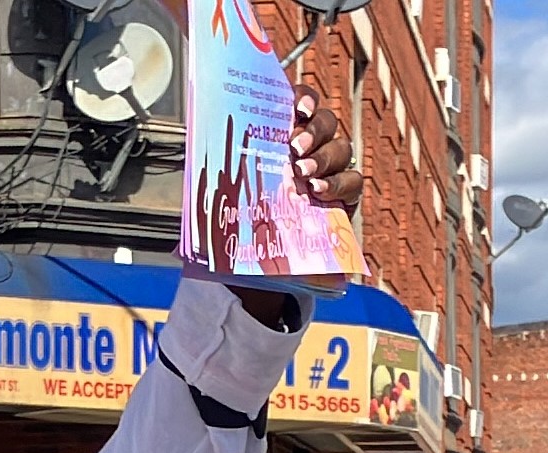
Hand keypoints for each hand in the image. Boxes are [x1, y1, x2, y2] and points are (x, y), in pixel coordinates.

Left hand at [236, 86, 362, 328]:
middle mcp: (312, 146)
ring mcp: (332, 169)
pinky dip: (338, 183)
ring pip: (341, 148)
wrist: (260, 259)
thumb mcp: (225, 194)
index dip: (304, 98)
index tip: (297, 108)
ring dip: (323, 157)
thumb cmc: (241, 218)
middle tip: (295, 148)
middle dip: (312, 132)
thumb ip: (218, 177)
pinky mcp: (345, 196)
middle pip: (326, 122)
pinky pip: (353, 181)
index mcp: (286, 134)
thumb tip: (194, 170)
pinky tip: (318, 192)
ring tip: (302, 175)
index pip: (301, 103)